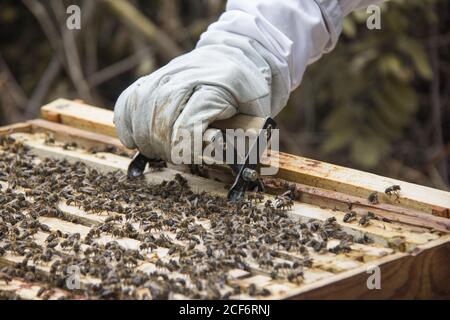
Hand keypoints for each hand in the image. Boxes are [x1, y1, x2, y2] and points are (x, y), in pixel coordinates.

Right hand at [114, 43, 272, 161]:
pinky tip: (132, 139)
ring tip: (156, 151)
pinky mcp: (155, 76)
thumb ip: (241, 142)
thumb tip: (222, 168)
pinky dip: (126, 121)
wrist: (237, 58)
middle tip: (174, 159)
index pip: (188, 124)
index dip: (184, 150)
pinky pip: (130, 98)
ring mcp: (169, 73)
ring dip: (145, 138)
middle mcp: (190, 75)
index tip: (188, 160)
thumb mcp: (257, 117)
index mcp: (221, 85)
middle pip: (161, 118)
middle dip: (164, 147)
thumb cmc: (248, 94)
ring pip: (142, 108)